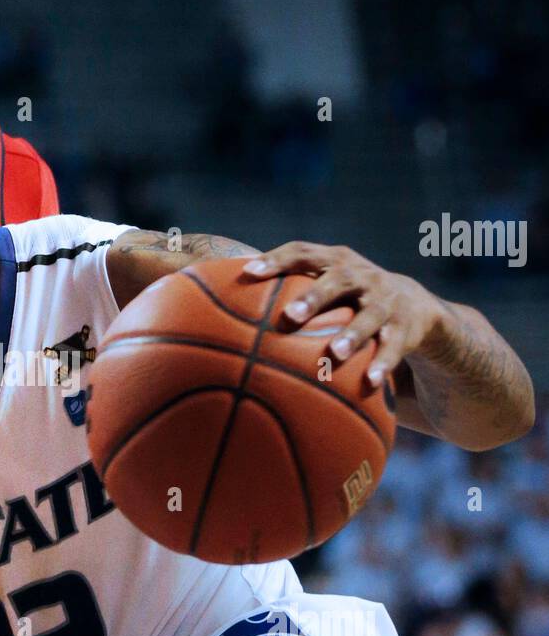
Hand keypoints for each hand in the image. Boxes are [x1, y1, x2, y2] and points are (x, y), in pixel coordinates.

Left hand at [243, 242, 448, 384]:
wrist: (414, 305)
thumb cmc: (347, 298)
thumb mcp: (324, 287)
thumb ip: (285, 292)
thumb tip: (222, 309)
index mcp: (334, 261)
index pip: (302, 252)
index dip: (276, 260)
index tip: (249, 273)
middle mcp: (361, 276)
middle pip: (337, 280)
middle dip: (314, 296)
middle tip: (290, 315)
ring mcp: (385, 300)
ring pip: (369, 315)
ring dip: (353, 334)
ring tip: (336, 353)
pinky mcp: (405, 326)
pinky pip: (394, 347)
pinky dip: (383, 363)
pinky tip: (370, 383)